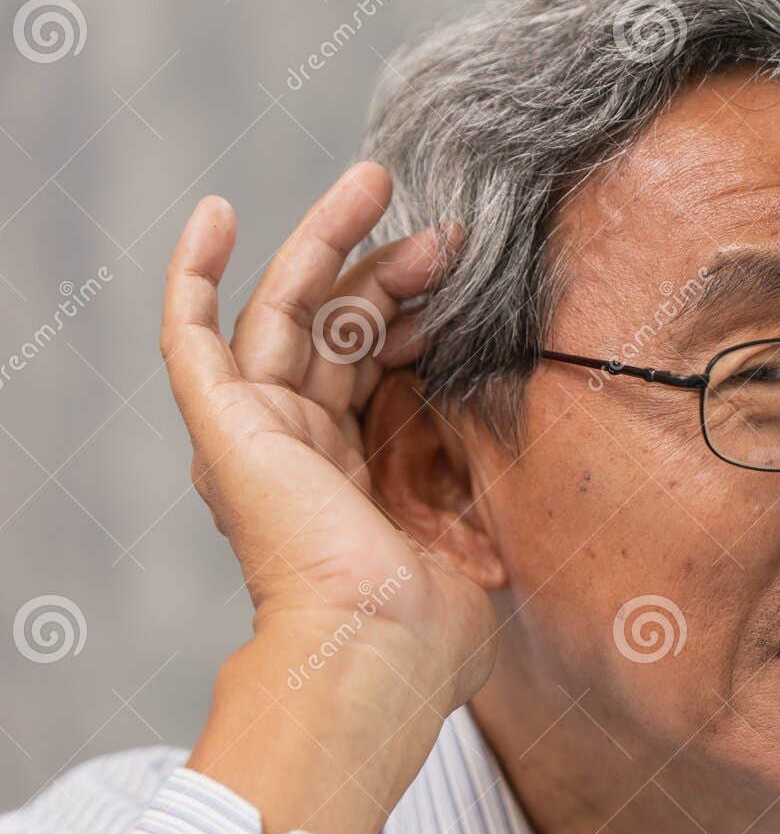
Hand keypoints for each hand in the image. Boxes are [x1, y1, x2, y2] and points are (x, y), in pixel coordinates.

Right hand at [162, 163, 496, 833]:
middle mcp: (297, 452)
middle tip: (441, 229)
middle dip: (387, 270)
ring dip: (328, 245)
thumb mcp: (476, 541)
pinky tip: (217, 212)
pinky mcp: (227, 428)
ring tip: (378, 182)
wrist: (382, 652)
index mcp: (349, 479)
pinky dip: (195, 273)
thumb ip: (483, 494)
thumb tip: (532, 473)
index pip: (372, 371)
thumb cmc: (435, 629)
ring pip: (284, 314)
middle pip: (335, 332)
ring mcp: (258, 437)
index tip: (464, 278)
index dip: (412, 317)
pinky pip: (192, 337)